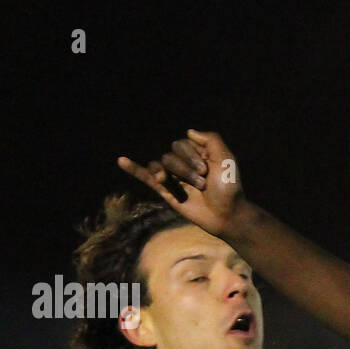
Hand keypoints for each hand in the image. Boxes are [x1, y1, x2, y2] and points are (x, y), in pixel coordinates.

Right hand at [117, 129, 247, 235]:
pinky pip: (146, 177)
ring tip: (191, 188)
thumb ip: (210, 139)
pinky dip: (133, 169)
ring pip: (161, 165)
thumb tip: (188, 131)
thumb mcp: (225, 158)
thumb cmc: (229, 188)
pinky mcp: (167, 192)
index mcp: (197, 154)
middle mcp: (184, 164)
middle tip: (203, 183)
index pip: (182, 143)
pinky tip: (121, 160)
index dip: (191, 155)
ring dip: (176, 175)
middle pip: (170, 154)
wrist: (227, 215)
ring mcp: (174, 178)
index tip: (208, 169)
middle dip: (186, 168)